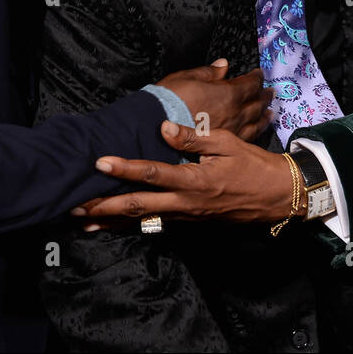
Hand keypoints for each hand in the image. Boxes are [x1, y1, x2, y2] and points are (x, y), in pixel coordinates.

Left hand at [74, 123, 296, 227]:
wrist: (278, 196)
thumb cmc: (253, 165)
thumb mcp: (227, 144)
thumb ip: (193, 138)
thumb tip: (163, 128)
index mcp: (194, 182)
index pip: (152, 174)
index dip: (124, 168)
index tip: (100, 162)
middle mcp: (185, 204)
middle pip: (137, 207)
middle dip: (104, 207)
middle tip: (74, 207)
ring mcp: (186, 216)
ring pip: (143, 220)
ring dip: (112, 220)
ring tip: (84, 221)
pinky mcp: (189, 221)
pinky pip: (155, 223)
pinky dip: (132, 224)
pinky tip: (115, 224)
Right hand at [157, 59, 272, 142]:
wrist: (154, 130)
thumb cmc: (168, 102)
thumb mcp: (186, 77)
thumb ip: (209, 72)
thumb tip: (223, 65)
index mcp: (226, 94)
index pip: (249, 84)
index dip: (256, 77)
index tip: (259, 74)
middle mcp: (233, 114)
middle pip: (256, 103)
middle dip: (263, 95)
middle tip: (270, 92)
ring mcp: (230, 132)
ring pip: (254, 122)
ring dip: (263, 115)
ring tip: (270, 111)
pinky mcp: (224, 147)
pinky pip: (246, 137)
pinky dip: (255, 131)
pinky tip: (257, 130)